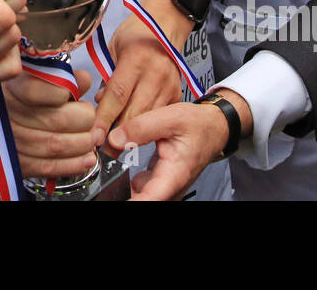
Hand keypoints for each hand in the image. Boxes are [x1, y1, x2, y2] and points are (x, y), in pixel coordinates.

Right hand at [0, 70, 97, 180]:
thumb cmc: (5, 101)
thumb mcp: (25, 80)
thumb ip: (56, 78)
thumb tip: (84, 79)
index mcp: (9, 87)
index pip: (37, 89)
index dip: (64, 91)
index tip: (78, 93)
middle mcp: (5, 113)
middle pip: (54, 120)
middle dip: (84, 121)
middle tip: (92, 120)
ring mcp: (8, 141)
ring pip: (55, 145)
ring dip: (82, 145)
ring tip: (93, 140)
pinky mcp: (13, 164)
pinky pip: (47, 167)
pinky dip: (72, 164)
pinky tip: (85, 159)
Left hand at [93, 8, 184, 142]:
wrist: (167, 23)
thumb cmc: (137, 32)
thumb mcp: (114, 49)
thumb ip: (108, 77)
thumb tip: (100, 104)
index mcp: (136, 59)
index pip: (117, 95)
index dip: (104, 118)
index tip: (93, 136)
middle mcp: (155, 75)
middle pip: (134, 113)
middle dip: (116, 135)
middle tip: (100, 151)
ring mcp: (169, 86)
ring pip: (147, 120)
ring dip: (130, 136)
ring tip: (114, 148)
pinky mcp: (176, 94)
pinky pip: (158, 117)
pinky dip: (145, 128)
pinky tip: (133, 135)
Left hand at [107, 102, 225, 200]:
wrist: (213, 127)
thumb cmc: (197, 125)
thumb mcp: (170, 117)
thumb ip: (141, 127)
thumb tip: (113, 139)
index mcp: (174, 174)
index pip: (150, 199)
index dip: (131, 200)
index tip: (111, 195)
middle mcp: (170, 186)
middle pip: (141, 200)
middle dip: (120, 193)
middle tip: (103, 183)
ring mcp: (164, 186)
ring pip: (139, 196)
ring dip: (122, 188)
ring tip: (107, 172)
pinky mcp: (159, 182)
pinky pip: (140, 190)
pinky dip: (126, 181)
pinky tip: (117, 168)